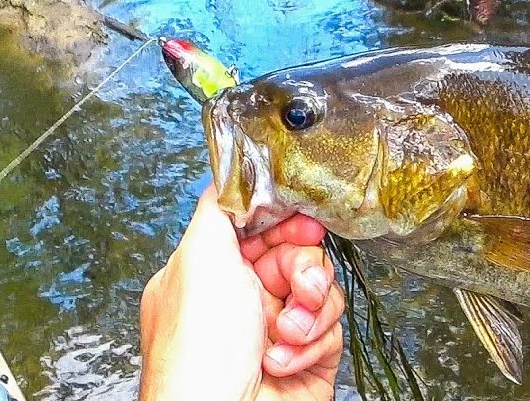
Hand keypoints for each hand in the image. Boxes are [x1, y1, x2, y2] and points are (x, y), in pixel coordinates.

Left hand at [139, 187, 344, 400]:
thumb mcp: (198, 257)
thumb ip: (218, 206)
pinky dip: (311, 342)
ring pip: (322, 291)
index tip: (301, 222)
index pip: (259, 228)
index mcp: (211, 273)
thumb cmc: (197, 354)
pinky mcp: (308, 358)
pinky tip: (282, 358)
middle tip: (296, 285)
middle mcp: (243, 301)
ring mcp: (276, 330)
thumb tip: (234, 170)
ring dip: (309, 310)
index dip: (285, 222)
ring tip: (285, 330)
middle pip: (297, 255)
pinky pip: (332, 330)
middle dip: (303, 268)